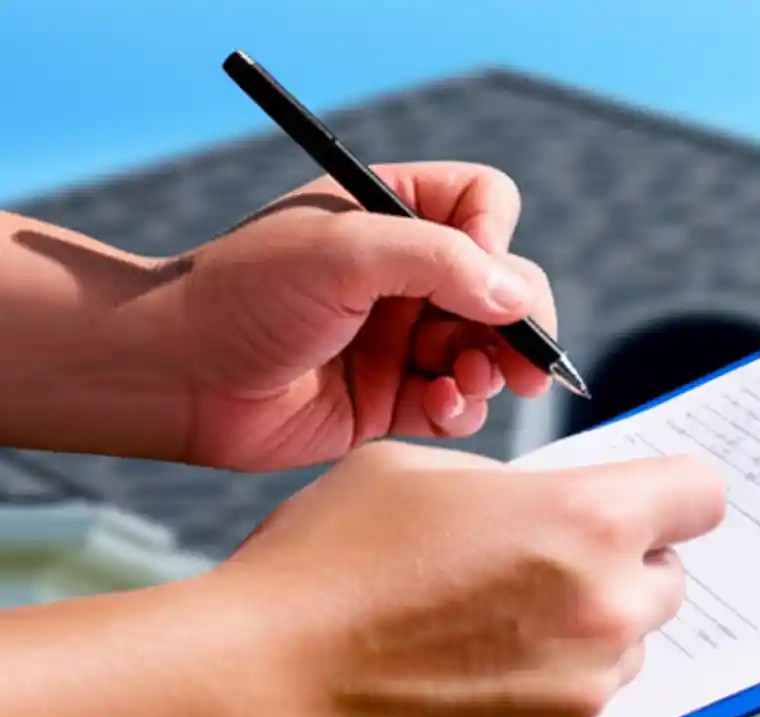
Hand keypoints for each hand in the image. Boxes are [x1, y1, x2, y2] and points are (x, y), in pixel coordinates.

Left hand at [155, 161, 555, 469]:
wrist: (174, 376)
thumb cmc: (243, 294)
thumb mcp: (343, 251)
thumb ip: (439, 260)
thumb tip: (517, 297)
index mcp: (393, 212)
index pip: (484, 205)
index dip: (497, 236)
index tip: (481, 269)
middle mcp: (405, 273)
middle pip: (503, 285)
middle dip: (518, 323)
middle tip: (524, 360)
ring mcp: (401, 337)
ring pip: (487, 349)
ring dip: (493, 369)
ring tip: (467, 383)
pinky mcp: (390, 398)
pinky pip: (455, 402)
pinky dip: (462, 408)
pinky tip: (439, 408)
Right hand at [209, 442, 726, 716]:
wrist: (264, 675)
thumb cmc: (329, 565)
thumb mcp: (421, 468)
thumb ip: (514, 482)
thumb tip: (547, 502)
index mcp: (583, 519)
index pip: (701, 492)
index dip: (673, 488)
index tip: (653, 497)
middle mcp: (603, 608)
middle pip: (670, 573)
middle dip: (624, 559)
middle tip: (549, 558)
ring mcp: (582, 687)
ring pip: (629, 639)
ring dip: (591, 622)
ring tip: (502, 614)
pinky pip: (586, 693)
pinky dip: (557, 674)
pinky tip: (488, 659)